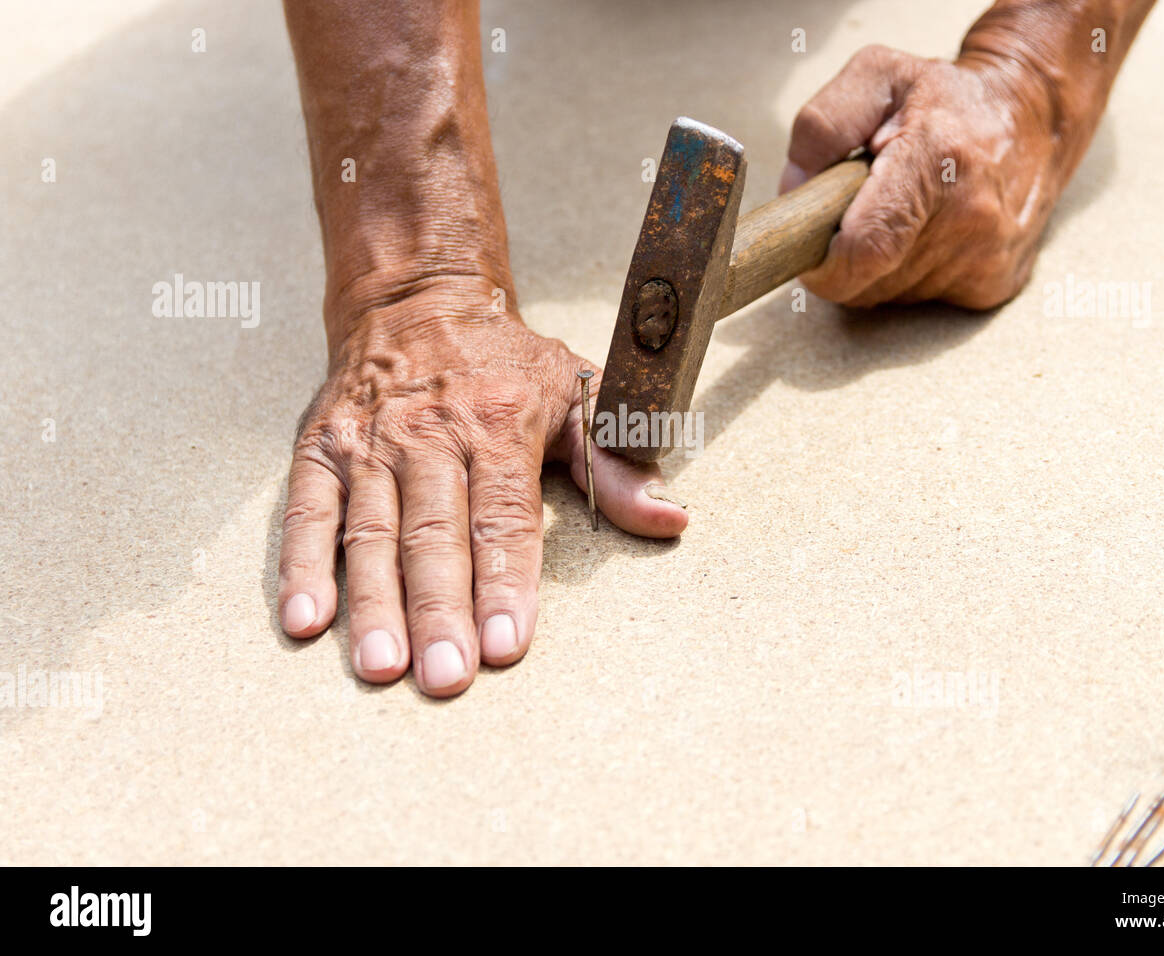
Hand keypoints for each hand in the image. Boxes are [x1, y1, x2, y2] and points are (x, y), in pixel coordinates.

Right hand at [277, 276, 687, 696]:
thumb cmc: (506, 362)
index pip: (503, 515)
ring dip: (374, 603)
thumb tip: (671, 517)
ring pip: (370, 532)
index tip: (509, 642)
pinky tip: (306, 620)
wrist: (417, 296)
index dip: (506, 581)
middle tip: (447, 676)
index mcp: (498, 421)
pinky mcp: (320, 448)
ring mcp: (368, 442)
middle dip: (440, 610)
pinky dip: (302, 566)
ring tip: (381, 666)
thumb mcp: (578, 395)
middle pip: (434, 534)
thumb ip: (616, 465)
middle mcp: (429, 433)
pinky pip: (306, 512)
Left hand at [780, 44, 1064, 310]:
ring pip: (891, 297)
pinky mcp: (996, 284)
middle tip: (858, 213)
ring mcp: (988, 257)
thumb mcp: (876, 76)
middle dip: (846, 259)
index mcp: (938, 159)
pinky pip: (922, 300)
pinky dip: (911, 274)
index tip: (810, 249)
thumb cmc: (943, 96)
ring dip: (879, 266)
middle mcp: (971, 216)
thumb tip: (795, 191)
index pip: (864, 250)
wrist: (1034, 113)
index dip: (824, 265)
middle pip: (868, 282)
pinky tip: (930, 232)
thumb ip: (822, 126)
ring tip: (901, 214)